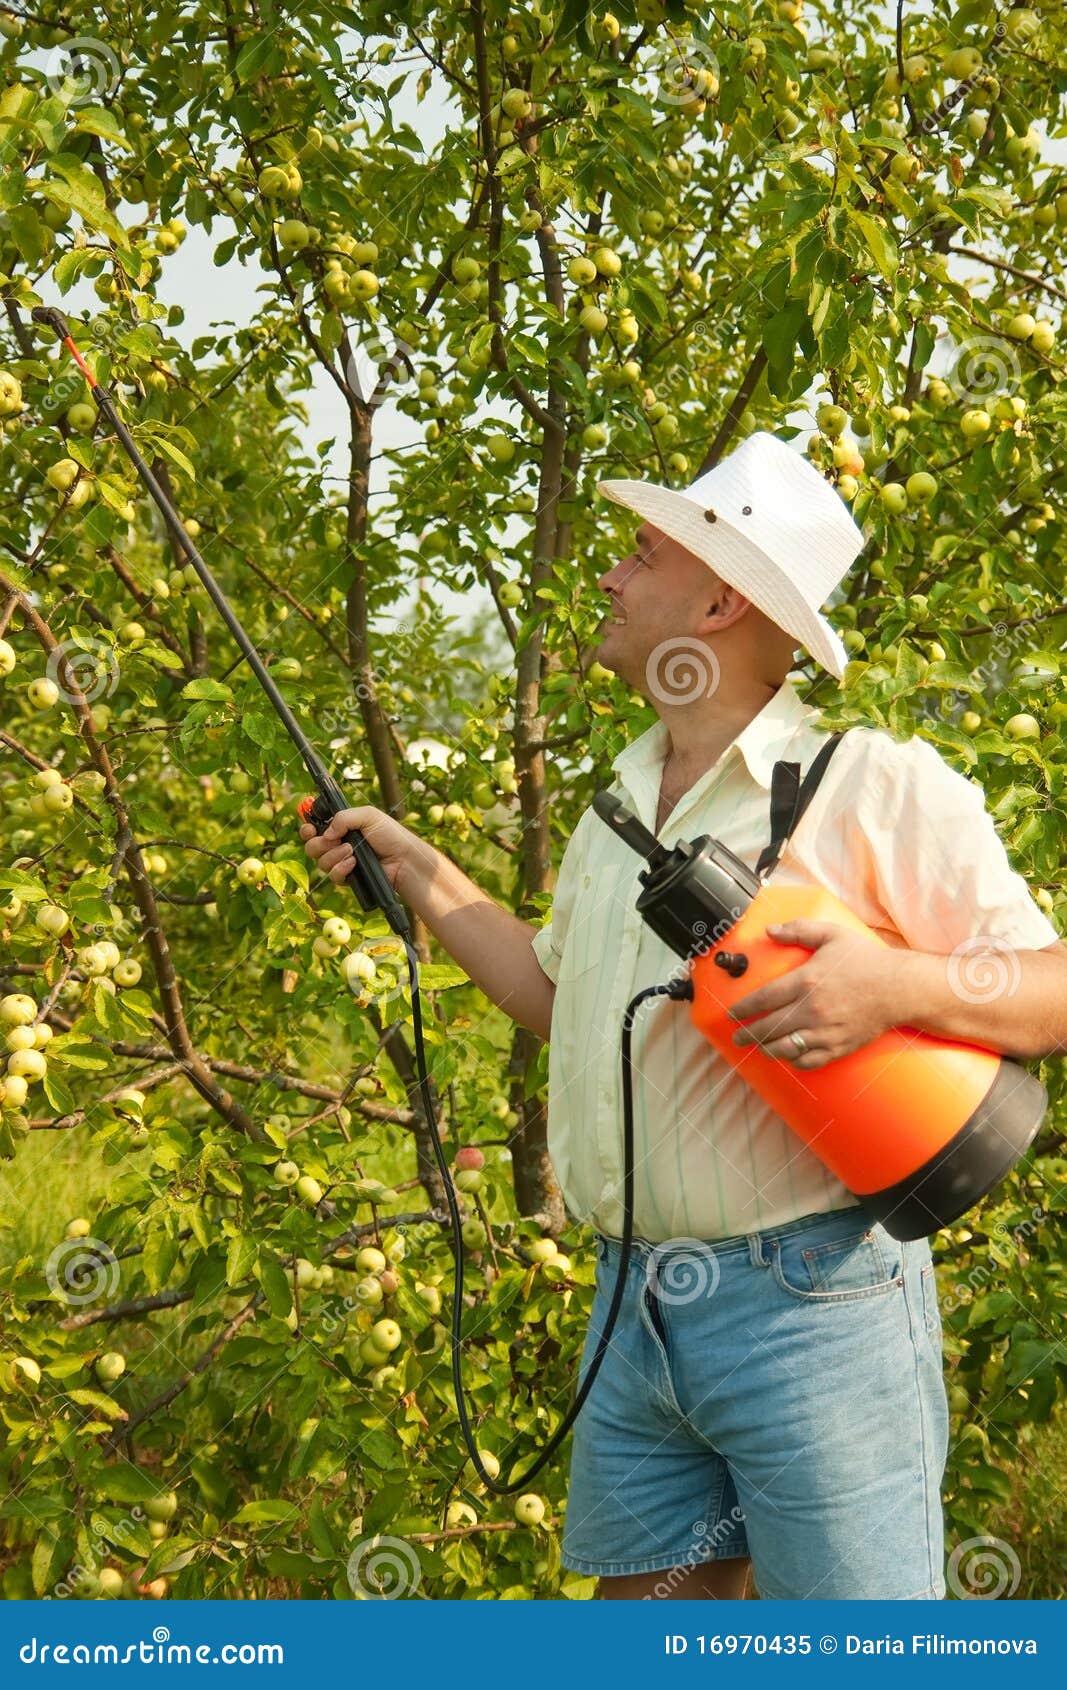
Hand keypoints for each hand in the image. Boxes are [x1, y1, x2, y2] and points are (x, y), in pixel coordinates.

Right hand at [299, 804, 416, 891]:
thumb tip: (326, 833)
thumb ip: (344, 818)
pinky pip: (332, 876)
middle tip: (335, 841)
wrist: (404, 860)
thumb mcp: (368, 816)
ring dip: (334, 855)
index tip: (309, 829)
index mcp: (342, 827)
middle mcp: (339, 844)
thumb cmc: (390, 835)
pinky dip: (340, 869)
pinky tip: (353, 864)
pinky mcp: (348, 878)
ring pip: (320, 862)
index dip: (307, 829)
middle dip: (319, 843)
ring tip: (352, 851)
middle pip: (312, 846)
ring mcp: (342, 862)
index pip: (316, 828)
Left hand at [727, 919, 898, 1069]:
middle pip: (768, 1028)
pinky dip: (793, 1061)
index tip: (732, 1014)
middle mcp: (812, 1009)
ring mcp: (825, 1031)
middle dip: (748, 1034)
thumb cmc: (866, 960)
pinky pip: (809, 1061)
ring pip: (785, 1048)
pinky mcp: (839, 1046)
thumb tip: (770, 931)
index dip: (743, 1009)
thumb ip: (799, 930)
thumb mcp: (832, 935)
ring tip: (758, 1046)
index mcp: (806, 981)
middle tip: (737, 1036)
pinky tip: (787, 1055)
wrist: (900, 988)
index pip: (763, 999)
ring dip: (766, 1049)